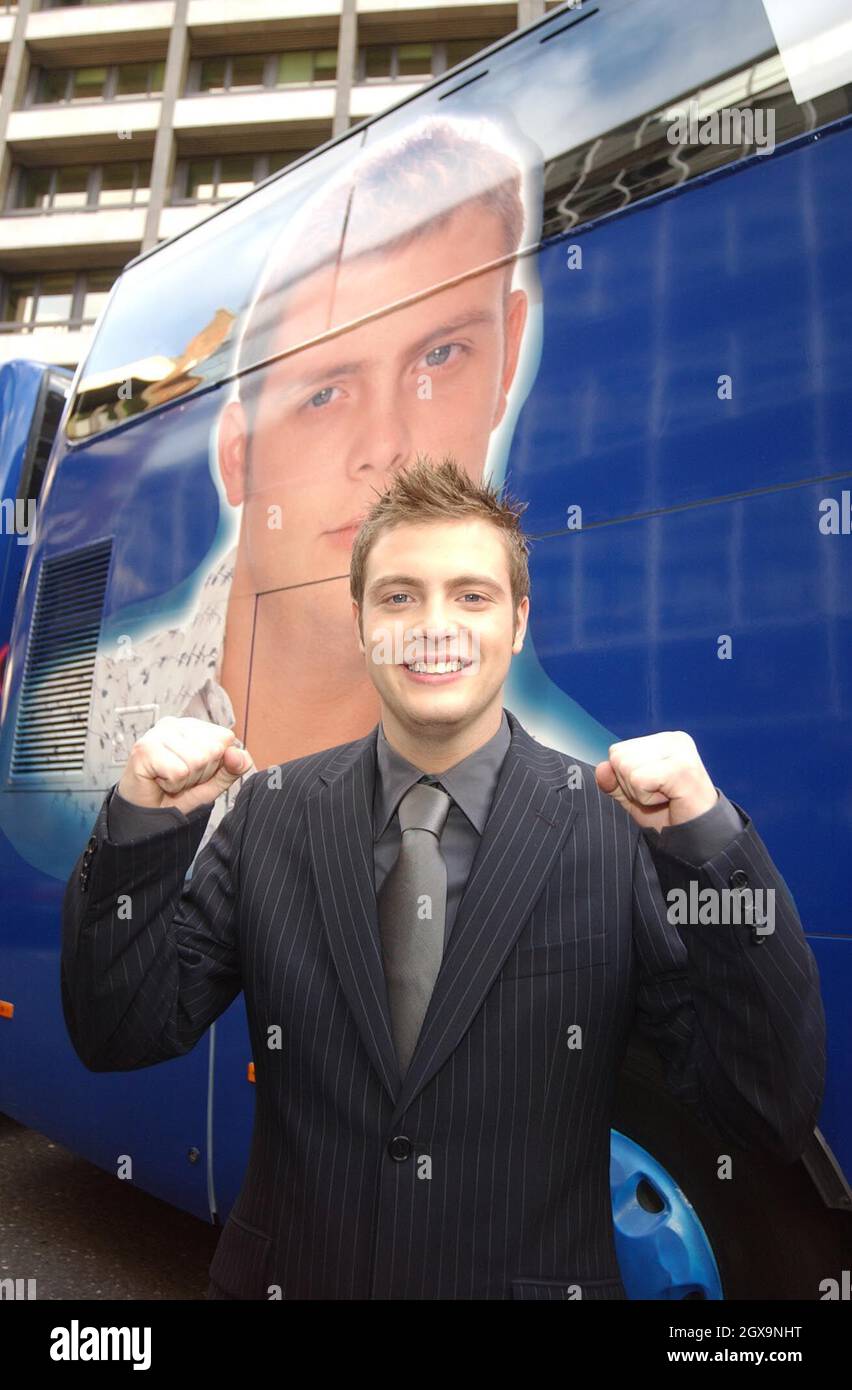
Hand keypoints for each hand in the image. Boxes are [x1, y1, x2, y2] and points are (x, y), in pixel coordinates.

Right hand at [117, 716, 256, 814]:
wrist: (146, 815)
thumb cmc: (176, 795)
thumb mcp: (213, 783)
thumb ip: (232, 768)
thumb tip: (240, 755)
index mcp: (194, 726)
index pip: (226, 739)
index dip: (215, 764)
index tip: (195, 772)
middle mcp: (175, 724)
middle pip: (212, 750)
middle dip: (200, 774)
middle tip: (179, 778)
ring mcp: (158, 733)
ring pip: (196, 760)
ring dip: (185, 780)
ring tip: (169, 779)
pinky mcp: (144, 748)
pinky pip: (178, 771)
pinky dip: (172, 784)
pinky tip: (159, 781)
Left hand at [594, 731, 716, 831]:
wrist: (698, 836)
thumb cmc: (671, 814)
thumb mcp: (634, 797)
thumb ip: (615, 782)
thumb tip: (601, 768)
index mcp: (662, 740)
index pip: (617, 751)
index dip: (626, 779)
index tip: (653, 789)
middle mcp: (672, 739)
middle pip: (619, 758)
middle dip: (632, 786)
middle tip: (660, 796)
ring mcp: (678, 751)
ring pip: (626, 768)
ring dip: (640, 793)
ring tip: (665, 797)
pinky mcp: (681, 767)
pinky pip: (638, 780)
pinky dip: (647, 798)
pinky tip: (668, 799)